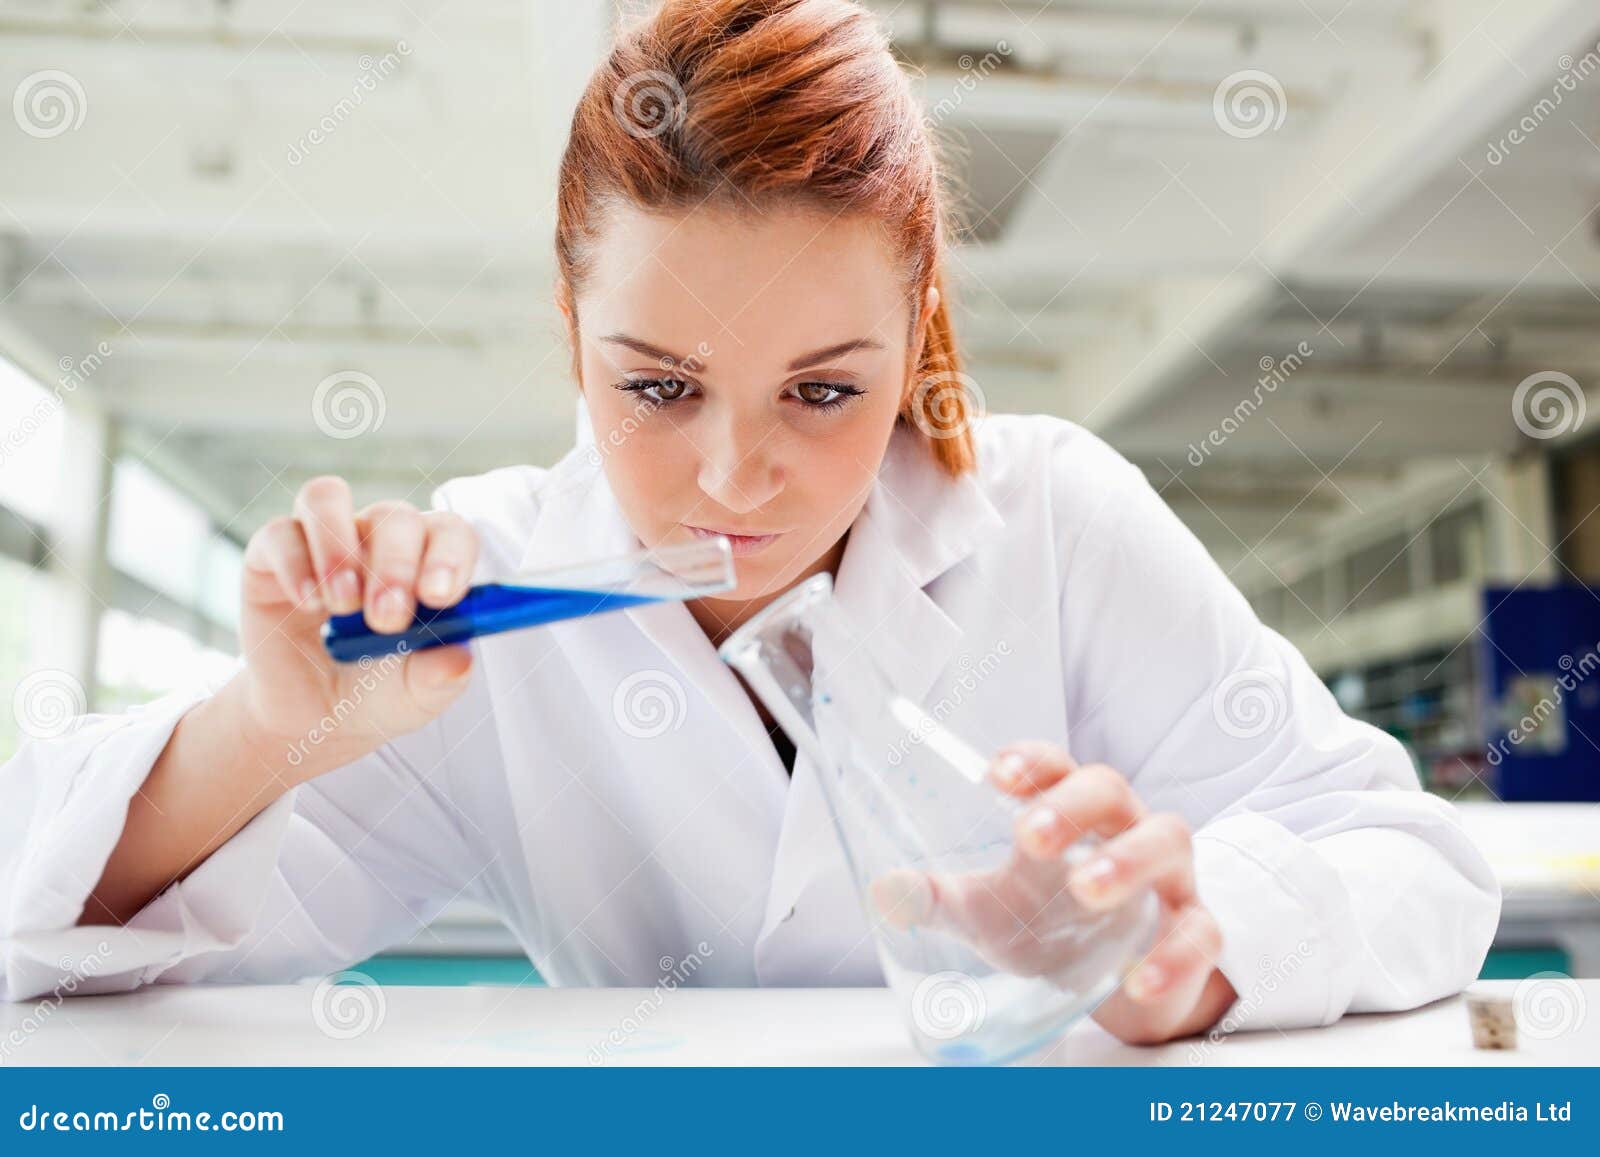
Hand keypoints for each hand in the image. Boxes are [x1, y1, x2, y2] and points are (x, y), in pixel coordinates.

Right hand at [237, 475, 478, 777]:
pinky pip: (280, 533)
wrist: (314, 719)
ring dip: (339, 548)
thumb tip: (460, 657)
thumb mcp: (416, 696)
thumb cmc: (378, 693)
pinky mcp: (271, 557)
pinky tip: (309, 605)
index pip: (449, 531)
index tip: (441, 596)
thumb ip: (440, 675)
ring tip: (344, 604)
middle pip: (394, 515)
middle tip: (388, 619)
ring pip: (328, 498)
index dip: (450, 554)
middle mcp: (378, 540)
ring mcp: (324, 542)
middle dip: (395, 565)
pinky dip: (295, 565)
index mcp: (427, 562)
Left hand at [870, 740, 1236, 1044]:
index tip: (998, 773)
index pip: (1054, 768)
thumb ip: (939, 899)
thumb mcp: (988, 913)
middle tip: (1030, 834)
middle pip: (1109, 790)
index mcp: (1070, 815)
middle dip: (1071, 805)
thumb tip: (884, 892)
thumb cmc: (1051, 926)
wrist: (1120, 986)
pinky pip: (1197, 933)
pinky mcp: (1195, 931)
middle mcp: (1123, 830)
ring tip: (1087, 887)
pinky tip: (1136, 979)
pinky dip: (1170, 954)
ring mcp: (1167, 878)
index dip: (1032, 762)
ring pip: (1165, 841)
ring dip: (1127, 859)